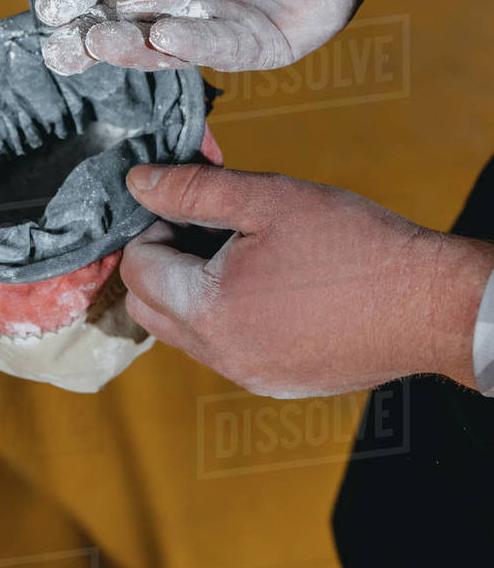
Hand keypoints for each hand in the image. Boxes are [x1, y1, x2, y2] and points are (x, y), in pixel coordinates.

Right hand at [35, 0, 454, 73]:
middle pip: (121, 19)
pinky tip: (168, 37)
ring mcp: (210, 21)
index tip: (54, 6)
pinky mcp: (252, 45)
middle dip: (89, 33)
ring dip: (130, 47)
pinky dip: (192, 45)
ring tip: (103, 43)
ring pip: (160, 44)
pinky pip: (217, 49)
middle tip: (67, 44)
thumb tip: (134, 1)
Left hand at [120, 164, 493, 396]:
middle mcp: (222, 357)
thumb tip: (138, 184)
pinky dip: (225, 316)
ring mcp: (251, 377)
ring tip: (240, 251)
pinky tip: (269, 284)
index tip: (190, 207)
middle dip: (161, 262)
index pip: (136, 270)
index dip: (153, 228)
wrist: (429, 303)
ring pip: (185, 333)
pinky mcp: (279, 383)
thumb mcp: (267, 199)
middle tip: (205, 227)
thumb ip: (193, 190)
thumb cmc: (353, 246)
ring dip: (191, 290)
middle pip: (148, 308)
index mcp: (211, 312)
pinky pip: (224, 350)